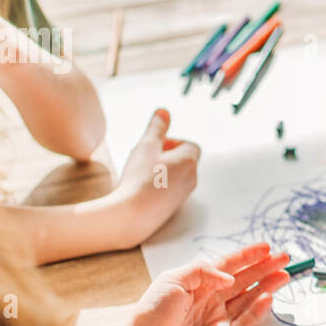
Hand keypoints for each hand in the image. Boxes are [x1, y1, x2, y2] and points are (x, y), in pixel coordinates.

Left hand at [91, 243, 289, 325]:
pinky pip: (245, 323)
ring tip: (284, 275)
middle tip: (285, 258)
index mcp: (198, 283)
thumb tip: (229, 278)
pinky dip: (258, 311)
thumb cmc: (152, 312)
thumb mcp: (174, 280)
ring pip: (249, 299)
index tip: (267, 247)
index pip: (229, 265)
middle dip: (265, 268)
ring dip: (267, 286)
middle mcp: (211, 299)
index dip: (248, 256)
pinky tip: (268, 297)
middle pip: (244, 280)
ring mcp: (218, 319)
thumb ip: (203, 272)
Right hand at [111, 108, 199, 245]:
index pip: (189, 145)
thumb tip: (164, 111)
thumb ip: (157, 128)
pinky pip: (170, 190)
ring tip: (139, 173)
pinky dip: (159, 185)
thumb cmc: (140, 176)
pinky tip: (140, 188)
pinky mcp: (174, 208)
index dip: (172, 142)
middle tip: (143, 157)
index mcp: (190, 161)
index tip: (154, 146)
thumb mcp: (146, 145)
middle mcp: (193, 178)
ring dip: (161, 170)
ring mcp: (185, 195)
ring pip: (176, 175)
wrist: (132, 214)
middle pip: (183, 160)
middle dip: (164, 155)